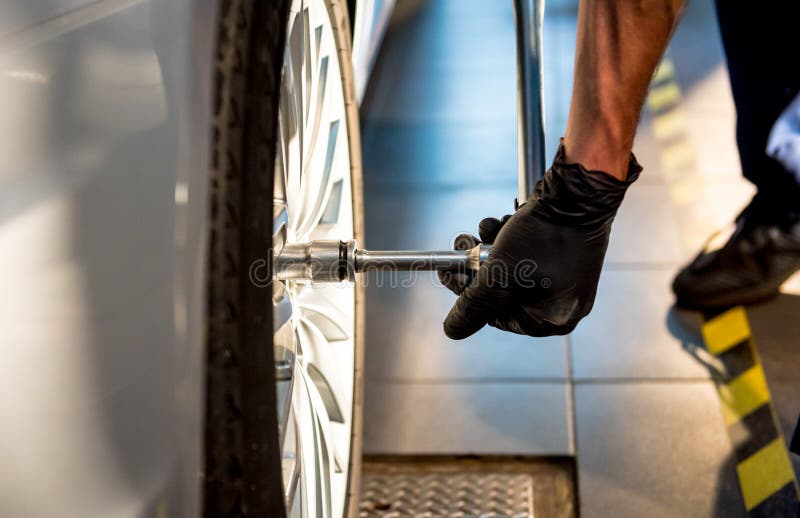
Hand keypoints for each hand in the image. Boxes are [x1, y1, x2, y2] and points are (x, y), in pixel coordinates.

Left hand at [439, 145, 640, 338]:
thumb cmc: (545, 238)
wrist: (579, 192)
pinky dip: (509, 237)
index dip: (471, 296)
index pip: (499, 318)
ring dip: (491, 247)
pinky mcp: (563, 251)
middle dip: (478, 266)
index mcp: (554, 319)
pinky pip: (526, 252)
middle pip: (503, 292)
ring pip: (511, 268)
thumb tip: (454, 331)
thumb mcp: (499, 277)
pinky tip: (502, 222)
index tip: (451, 275)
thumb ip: (474, 306)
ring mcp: (565, 276)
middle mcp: (563, 302)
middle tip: (462, 247)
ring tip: (484, 230)